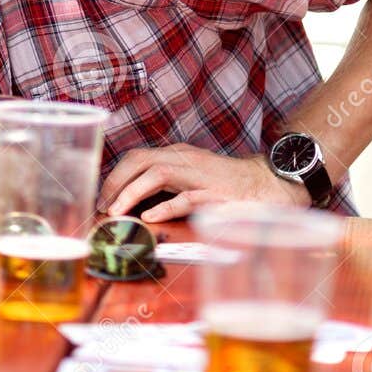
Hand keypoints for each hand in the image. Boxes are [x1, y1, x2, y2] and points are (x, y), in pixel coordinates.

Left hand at [98, 145, 309, 222]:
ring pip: (157, 174)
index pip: (136, 156)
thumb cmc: (226, 185)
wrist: (268, 184)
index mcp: (177, 154)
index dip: (115, 175)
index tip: (102, 196)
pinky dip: (164, 206)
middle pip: (140, 160)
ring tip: (117, 211)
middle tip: (103, 205)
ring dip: (132, 192)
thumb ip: (165, 184)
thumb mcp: (190, 177)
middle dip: (116, 182)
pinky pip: (185, 198)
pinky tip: (149, 216)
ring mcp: (200, 175)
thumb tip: (131, 201)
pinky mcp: (216, 194)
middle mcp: (185, 159)